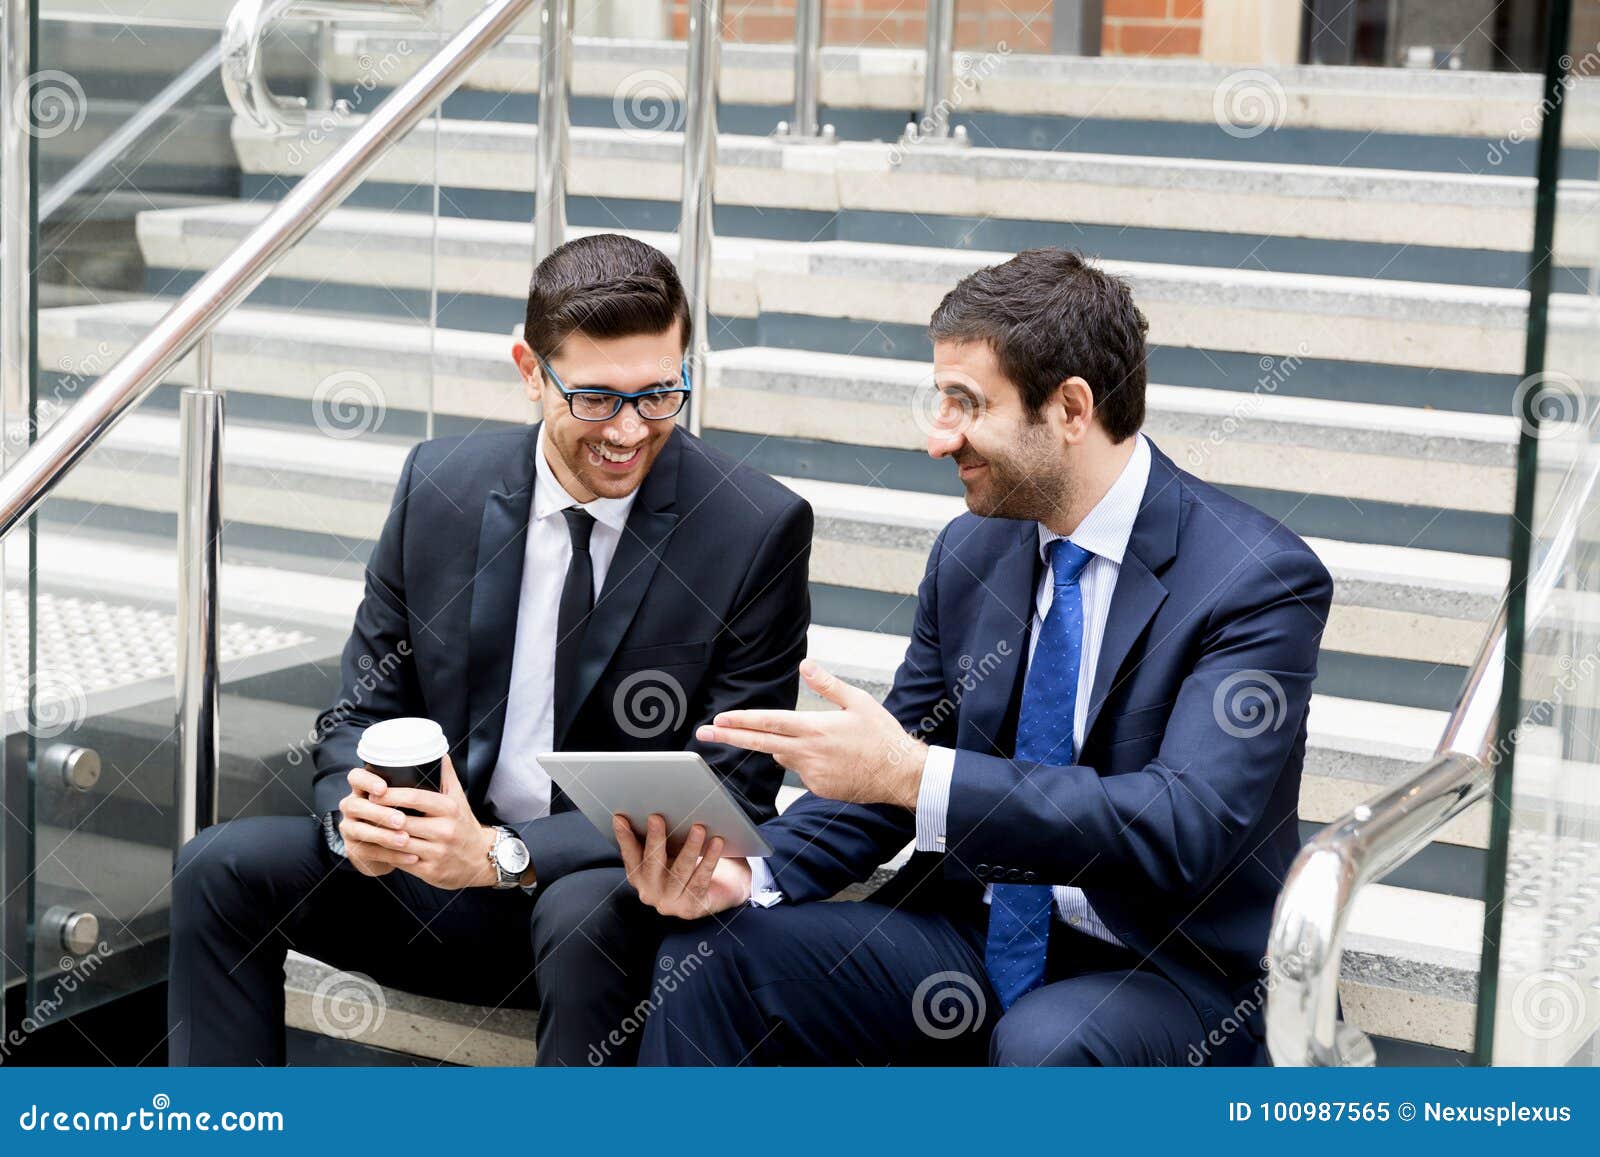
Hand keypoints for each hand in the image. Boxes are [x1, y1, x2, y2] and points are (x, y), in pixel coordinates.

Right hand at [338, 767, 420, 877]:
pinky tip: (411, 857)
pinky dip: (392, 856)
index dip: (367, 781)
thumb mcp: (415, 796)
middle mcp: (353, 806)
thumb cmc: (410, 814)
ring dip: (385, 836)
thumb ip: (423, 777)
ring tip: (407, 839)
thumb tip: (444, 756)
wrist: (402, 846)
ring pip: (361, 831)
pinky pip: (370, 853)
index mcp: (365, 788)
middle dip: (380, 813)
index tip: (384, 788)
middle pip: (356, 806)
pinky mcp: (356, 850)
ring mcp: (351, 829)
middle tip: (402, 819)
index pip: (356, 777)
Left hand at [365, 755, 497, 889]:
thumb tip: (437, 750)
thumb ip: (446, 775)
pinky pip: (400, 863)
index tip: (373, 793)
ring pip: (398, 843)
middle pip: (402, 822)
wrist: (480, 858)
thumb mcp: (459, 798)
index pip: (415, 797)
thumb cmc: (463, 824)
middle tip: (361, 810)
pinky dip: (384, 855)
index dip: (390, 795)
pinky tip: (373, 848)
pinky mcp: (431, 871)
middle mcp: (445, 830)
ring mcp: (437, 852)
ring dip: (377, 836)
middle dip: (378, 816)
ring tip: (361, 828)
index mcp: (450, 808)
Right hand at [615, 813, 750, 918]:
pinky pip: (701, 880)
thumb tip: (657, 807)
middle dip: (654, 839)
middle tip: (656, 817)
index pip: (630, 854)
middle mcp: (650, 892)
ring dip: (689, 847)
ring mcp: (669, 902)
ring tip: (698, 827)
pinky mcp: (691, 908)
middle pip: (652, 863)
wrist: (723, 889)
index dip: (624, 837)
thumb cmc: (693, 861)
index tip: (620, 817)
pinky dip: (710, 860)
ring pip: (679, 871)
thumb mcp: (672, 849)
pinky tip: (716, 842)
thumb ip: (661, 837)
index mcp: (639, 876)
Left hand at [696, 660, 927, 807]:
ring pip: (785, 756)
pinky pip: (803, 771)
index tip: (719, 719)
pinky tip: (837, 759)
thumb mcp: (859, 702)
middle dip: (729, 736)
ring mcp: (811, 774)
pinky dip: (810, 762)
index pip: (769, 722)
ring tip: (830, 742)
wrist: (900, 774)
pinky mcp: (818, 788)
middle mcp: (807, 752)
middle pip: (760, 743)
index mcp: (815, 728)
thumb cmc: (882, 736)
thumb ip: (827, 684)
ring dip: (791, 746)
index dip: (741, 720)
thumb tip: (805, 665)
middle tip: (704, 732)